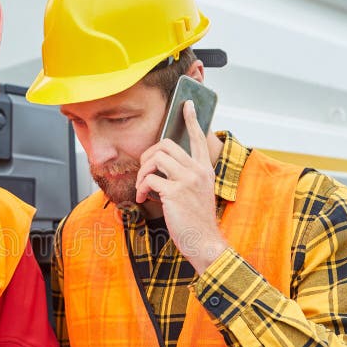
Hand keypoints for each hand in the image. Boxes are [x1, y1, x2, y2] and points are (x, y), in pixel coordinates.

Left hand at [135, 100, 227, 273]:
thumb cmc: (197, 221)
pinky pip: (150, 179)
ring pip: (157, 158)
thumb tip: (161, 170)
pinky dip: (142, 188)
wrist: (205, 242)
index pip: (199, 138)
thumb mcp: (197, 193)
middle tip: (145, 171)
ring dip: (143, 172)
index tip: (187, 104)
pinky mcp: (175, 192)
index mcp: (204, 170)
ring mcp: (187, 180)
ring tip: (143, 187)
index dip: (192, 120)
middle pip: (167, 145)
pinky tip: (143, 199)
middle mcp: (198, 171)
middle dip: (149, 155)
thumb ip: (186, 178)